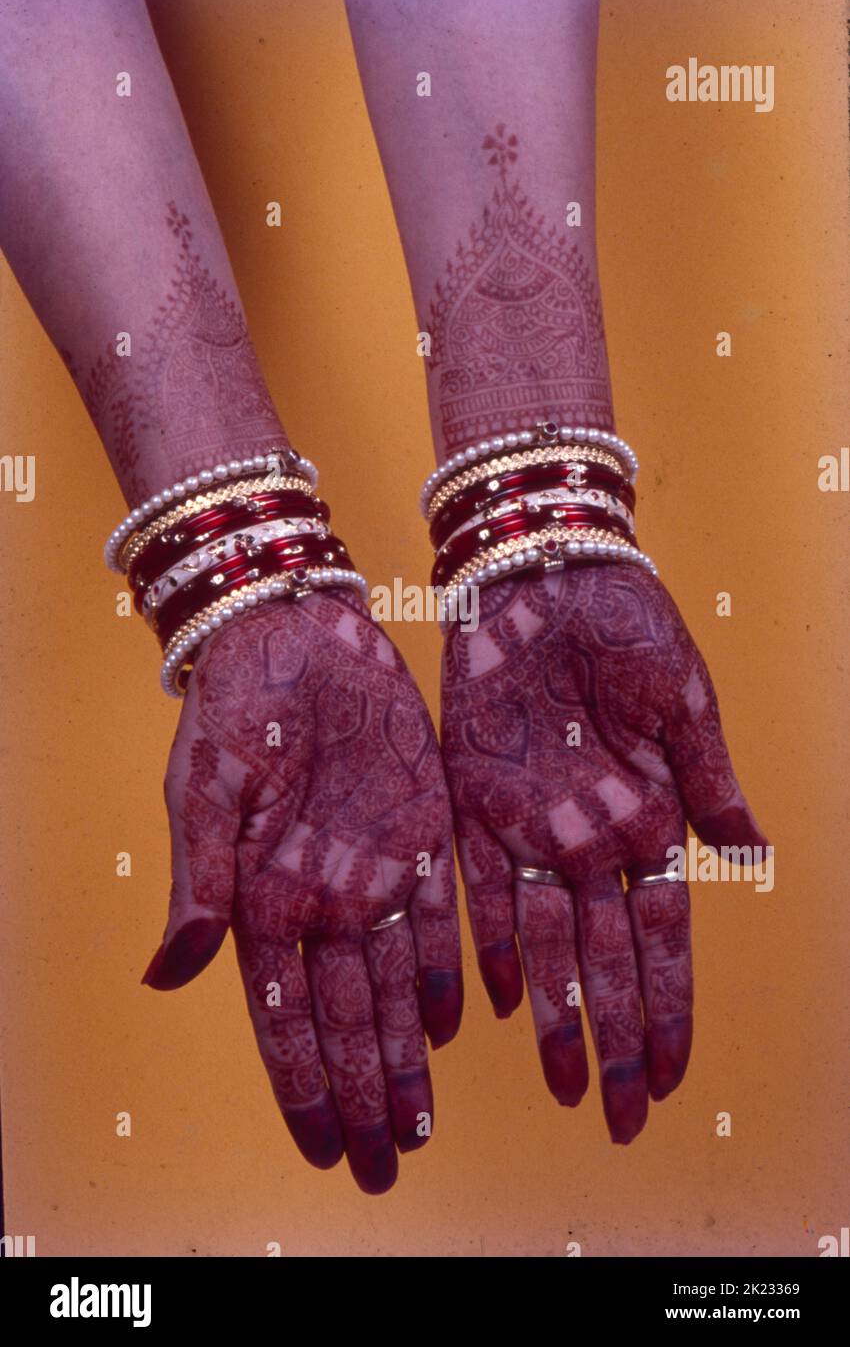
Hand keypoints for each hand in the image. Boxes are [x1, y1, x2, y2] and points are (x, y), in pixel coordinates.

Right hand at [142, 590, 461, 1193]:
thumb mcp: (206, 788)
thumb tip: (169, 977)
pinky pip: (439, 914)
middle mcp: (321, 897)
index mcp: (261, 896)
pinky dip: (443, 970)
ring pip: (394, 983)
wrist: (296, 630)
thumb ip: (201, 881)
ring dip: (405, 1054)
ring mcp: (374, 867)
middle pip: (347, 1017)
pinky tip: (451, 1023)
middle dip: (365, 1091)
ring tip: (420, 1122)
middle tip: (388, 1164)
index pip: (284, 1015)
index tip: (325, 1148)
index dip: (304, 1083)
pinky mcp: (425, 828)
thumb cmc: (236, 703)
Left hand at [441, 564, 765, 1143]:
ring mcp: (531, 822)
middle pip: (604, 959)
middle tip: (618, 1116)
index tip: (672, 1075)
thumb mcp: (684, 704)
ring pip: (544, 941)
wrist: (549, 568)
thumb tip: (755, 855)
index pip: (662, 937)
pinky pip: (477, 885)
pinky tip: (497, 1003)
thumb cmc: (630, 624)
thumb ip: (709, 784)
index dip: (668, 1006)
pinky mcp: (472, 797)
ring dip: (555, 1012)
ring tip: (565, 1084)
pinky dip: (487, 942)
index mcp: (648, 818)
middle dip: (615, 1038)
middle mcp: (589, 837)